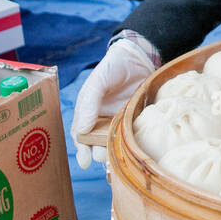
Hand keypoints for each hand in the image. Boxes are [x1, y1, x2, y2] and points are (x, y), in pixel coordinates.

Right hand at [70, 38, 156, 167]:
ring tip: (113, 157)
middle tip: (100, 157)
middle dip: (97, 153)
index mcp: (88, 113)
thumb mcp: (97, 82)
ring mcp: (120, 122)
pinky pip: (132, 137)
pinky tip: (131, 152)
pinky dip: (130, 145)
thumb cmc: (113, 67)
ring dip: (113, 152)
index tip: (85, 161)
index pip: (81, 136)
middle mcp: (102, 121)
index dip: (82, 149)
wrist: (139, 58)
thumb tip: (82, 130)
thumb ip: (89, 103)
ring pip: (114, 143)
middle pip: (97, 144)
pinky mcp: (136, 121)